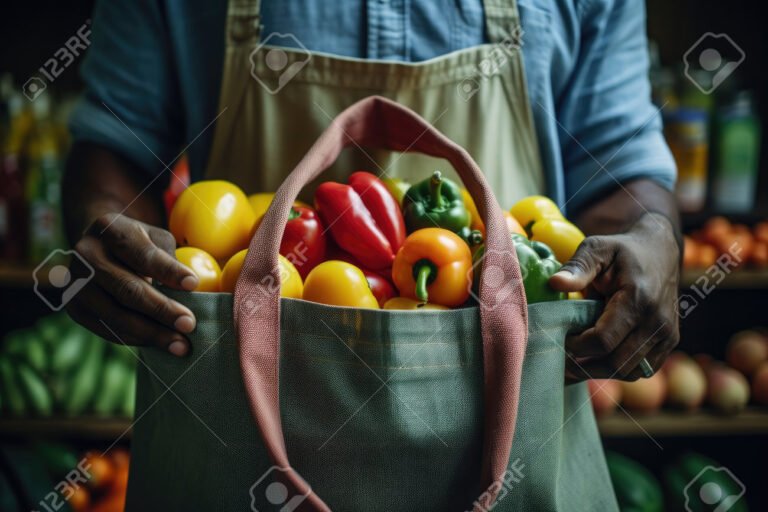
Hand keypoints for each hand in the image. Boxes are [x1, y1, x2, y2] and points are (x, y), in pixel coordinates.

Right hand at [67, 213, 198, 355]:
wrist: (99, 248)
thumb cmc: (138, 244)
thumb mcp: (155, 238)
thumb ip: (169, 259)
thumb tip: (190, 290)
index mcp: (109, 228)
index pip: (140, 253)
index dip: (167, 270)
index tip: (193, 284)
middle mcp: (86, 254)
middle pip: (126, 288)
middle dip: (161, 309)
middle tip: (189, 324)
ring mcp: (75, 283)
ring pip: (115, 314)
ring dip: (151, 332)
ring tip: (180, 344)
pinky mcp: (74, 308)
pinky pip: (107, 328)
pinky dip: (135, 339)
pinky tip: (159, 343)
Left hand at [549, 212, 680, 381]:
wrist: (659, 251)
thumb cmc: (623, 250)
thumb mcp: (597, 248)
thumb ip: (577, 267)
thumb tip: (554, 283)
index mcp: (639, 299)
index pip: (603, 341)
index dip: (576, 345)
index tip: (561, 337)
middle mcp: (658, 322)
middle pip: (615, 363)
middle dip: (584, 364)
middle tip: (561, 357)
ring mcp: (667, 335)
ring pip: (629, 372)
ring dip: (599, 371)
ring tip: (575, 361)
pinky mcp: (669, 342)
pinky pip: (641, 370)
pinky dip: (617, 369)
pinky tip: (596, 359)